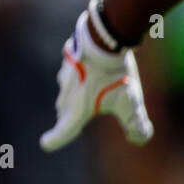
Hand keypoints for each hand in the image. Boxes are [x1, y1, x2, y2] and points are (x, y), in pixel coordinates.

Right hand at [40, 11, 153, 150]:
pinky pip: (70, 73)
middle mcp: (67, 94)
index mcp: (78, 108)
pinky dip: (78, 77)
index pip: (65, 129)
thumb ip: (136, 124)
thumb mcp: (131, 101)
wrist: (103, 38)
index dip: (56, 138)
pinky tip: (91, 71)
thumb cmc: (115, 74)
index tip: (45, 144)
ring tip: (91, 92)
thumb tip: (138, 138)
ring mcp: (64, 75)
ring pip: (66, 91)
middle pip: (65, 111)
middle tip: (80, 120)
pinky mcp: (67, 60)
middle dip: (69, 117)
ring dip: (74, 96)